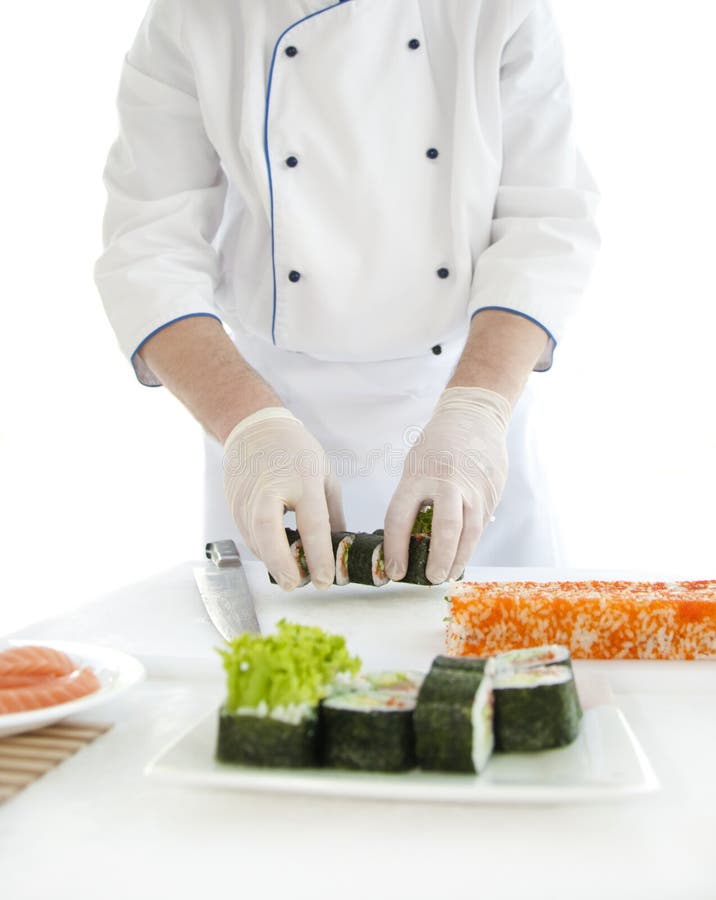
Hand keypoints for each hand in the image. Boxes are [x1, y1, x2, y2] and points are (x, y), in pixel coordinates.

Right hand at [223, 407, 344, 589]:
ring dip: (271, 561)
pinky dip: (261, 549)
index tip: (326, 579)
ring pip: (254, 537)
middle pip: (269, 531)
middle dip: (282, 563)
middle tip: (296, 584)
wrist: (256, 429)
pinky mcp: (234, 501)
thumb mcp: (324, 474)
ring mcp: (248, 494)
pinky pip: (246, 533)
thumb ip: (332, 512)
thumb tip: (339, 545)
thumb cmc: (296, 451)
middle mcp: (271, 487)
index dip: (319, 556)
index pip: (312, 524)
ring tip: (290, 576)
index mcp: (302, 479)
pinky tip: (273, 558)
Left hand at [383, 387, 510, 582]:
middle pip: (444, 528)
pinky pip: (480, 523)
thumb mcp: (415, 467)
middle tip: (430, 578)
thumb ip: (412, 500)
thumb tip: (408, 543)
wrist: (474, 416)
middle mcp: (447, 482)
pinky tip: (461, 553)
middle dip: (437, 559)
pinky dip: (470, 542)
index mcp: (418, 475)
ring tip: (447, 574)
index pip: (400, 518)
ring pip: (470, 531)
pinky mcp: (492, 492)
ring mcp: (474, 487)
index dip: (395, 549)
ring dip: (458, 558)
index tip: (394, 570)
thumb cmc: (436, 446)